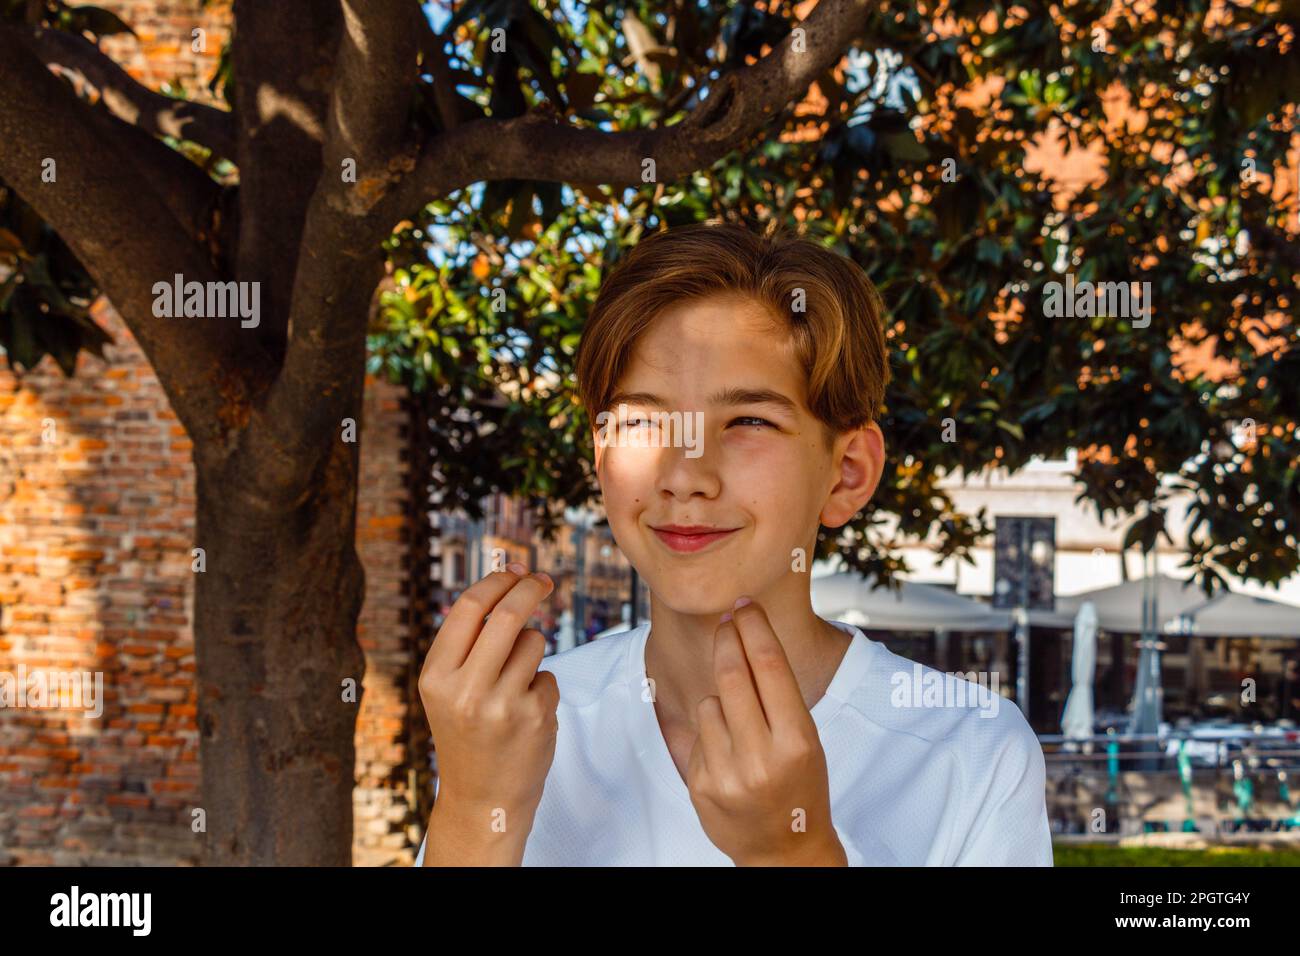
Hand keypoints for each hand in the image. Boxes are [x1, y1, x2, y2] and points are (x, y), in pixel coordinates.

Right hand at [418, 564, 558, 864]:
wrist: (483, 798)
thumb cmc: (467, 731)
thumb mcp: (449, 688)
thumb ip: (471, 639)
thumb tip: (511, 574)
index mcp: (435, 676)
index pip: (469, 608)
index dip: (497, 580)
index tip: (517, 570)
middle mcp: (465, 690)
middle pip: (507, 614)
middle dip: (531, 588)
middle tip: (546, 580)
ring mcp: (502, 705)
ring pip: (534, 641)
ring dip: (533, 648)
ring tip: (516, 681)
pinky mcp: (535, 717)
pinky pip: (548, 675)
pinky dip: (542, 685)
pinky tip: (526, 714)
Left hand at [685, 598, 847, 865]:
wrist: (784, 850)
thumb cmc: (800, 784)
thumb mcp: (807, 741)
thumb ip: (779, 697)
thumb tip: (746, 634)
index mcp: (797, 742)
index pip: (770, 667)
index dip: (754, 628)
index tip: (744, 606)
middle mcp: (761, 758)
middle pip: (733, 675)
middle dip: (727, 640)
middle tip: (726, 620)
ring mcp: (727, 774)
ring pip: (710, 702)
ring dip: (720, 698)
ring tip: (741, 725)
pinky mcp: (700, 786)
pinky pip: (698, 734)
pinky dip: (710, 733)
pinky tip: (728, 753)